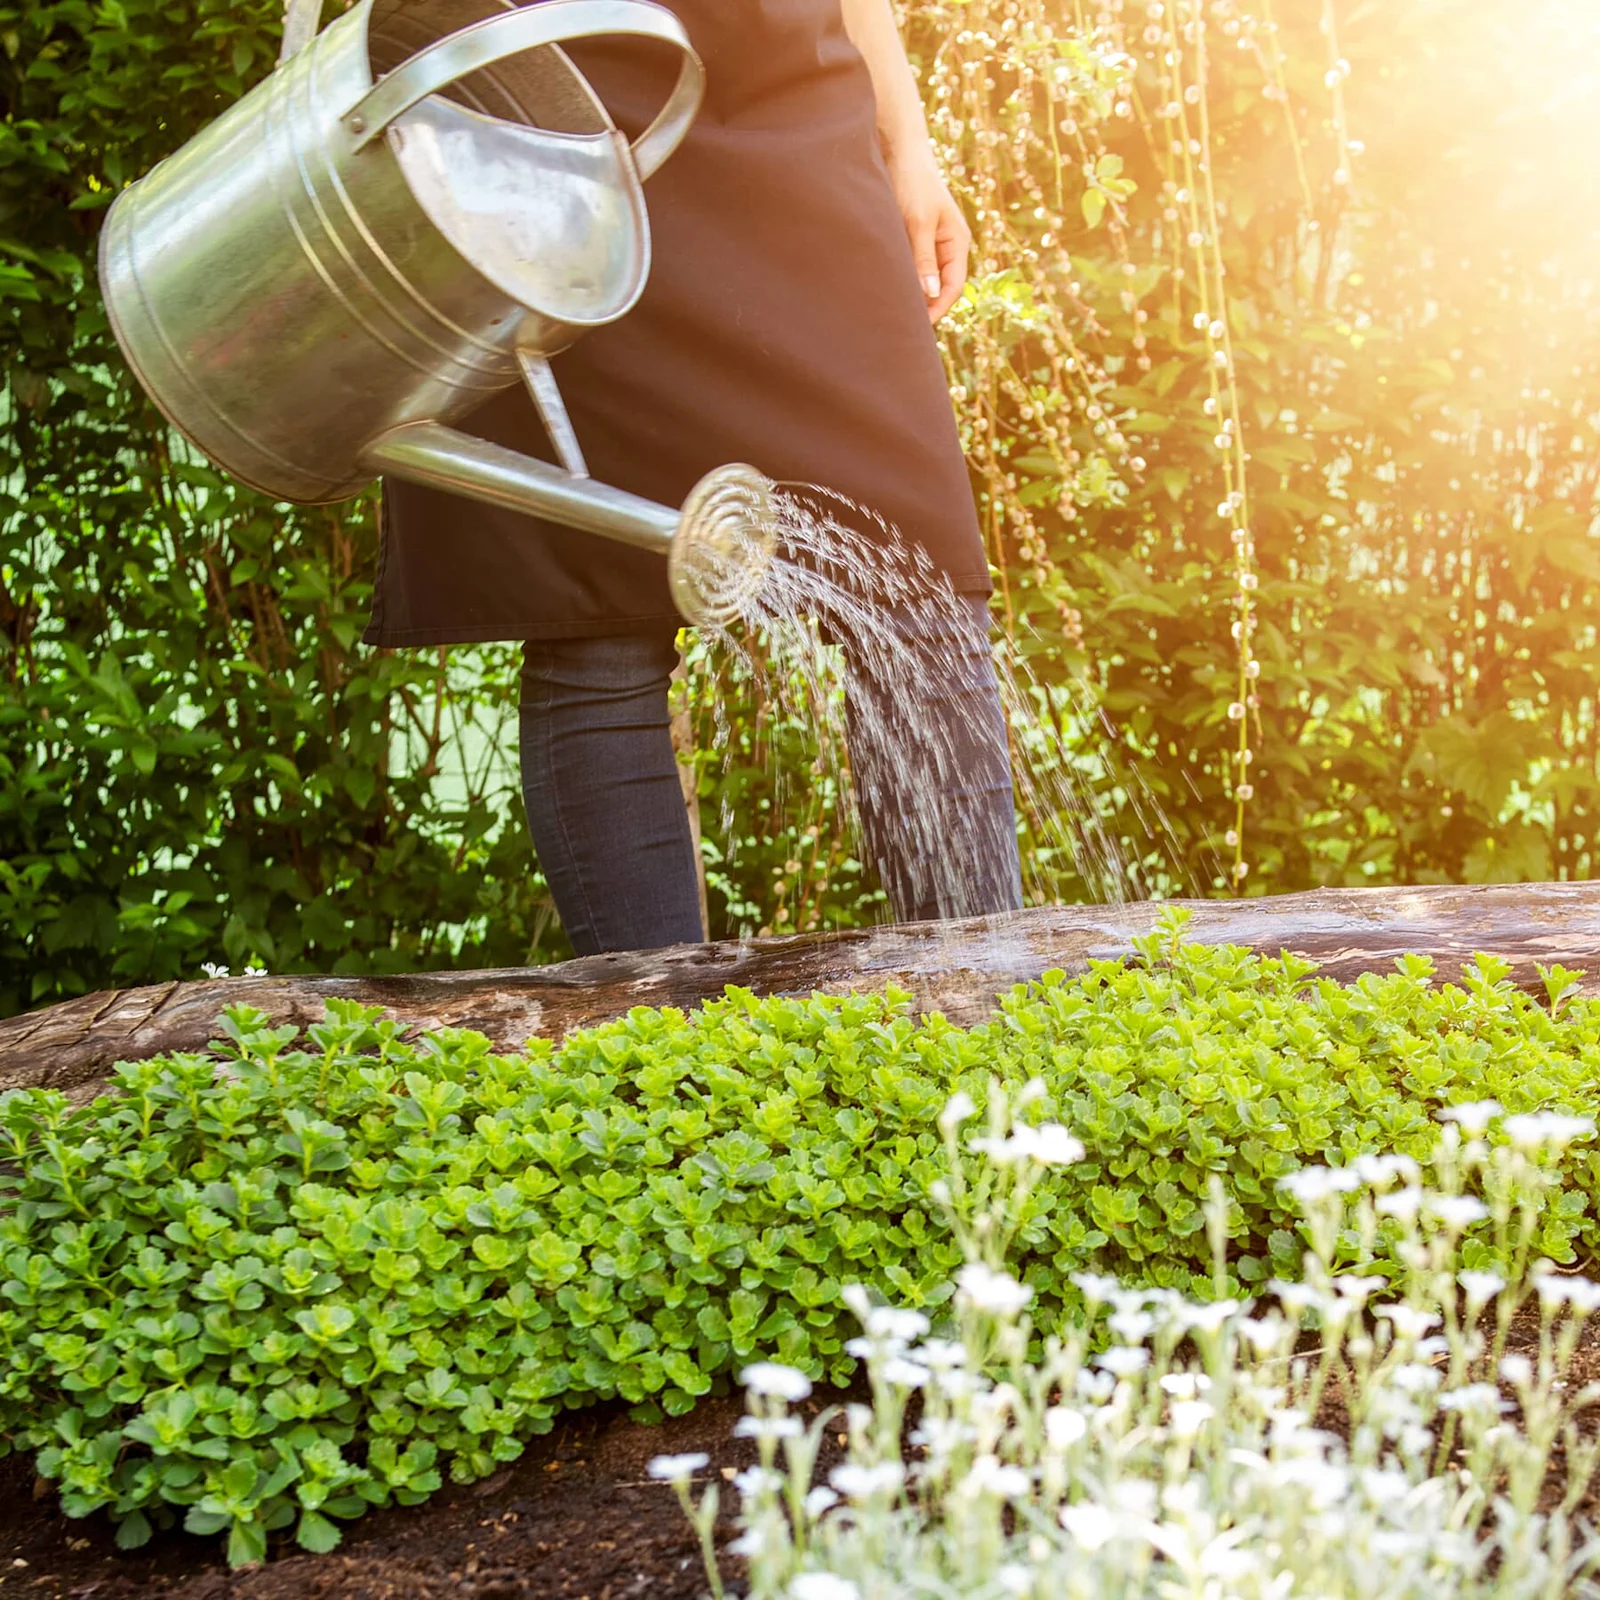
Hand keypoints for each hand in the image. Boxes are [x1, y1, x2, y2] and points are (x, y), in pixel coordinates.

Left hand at [884, 141, 970, 323]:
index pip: (953, 286)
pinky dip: (904, 279)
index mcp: (957, 242)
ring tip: (894, 311)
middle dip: (926, 306)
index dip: (939, 308)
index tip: (919, 325)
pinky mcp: (916, 239)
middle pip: (941, 287)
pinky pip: (913, 267)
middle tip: (903, 325)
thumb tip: (930, 294)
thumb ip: (923, 258)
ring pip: (926, 279)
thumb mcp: (918, 222)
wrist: (900, 152)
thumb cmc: (913, 182)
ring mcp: (932, 243)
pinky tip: (888, 288)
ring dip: (913, 294)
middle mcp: (948, 246)